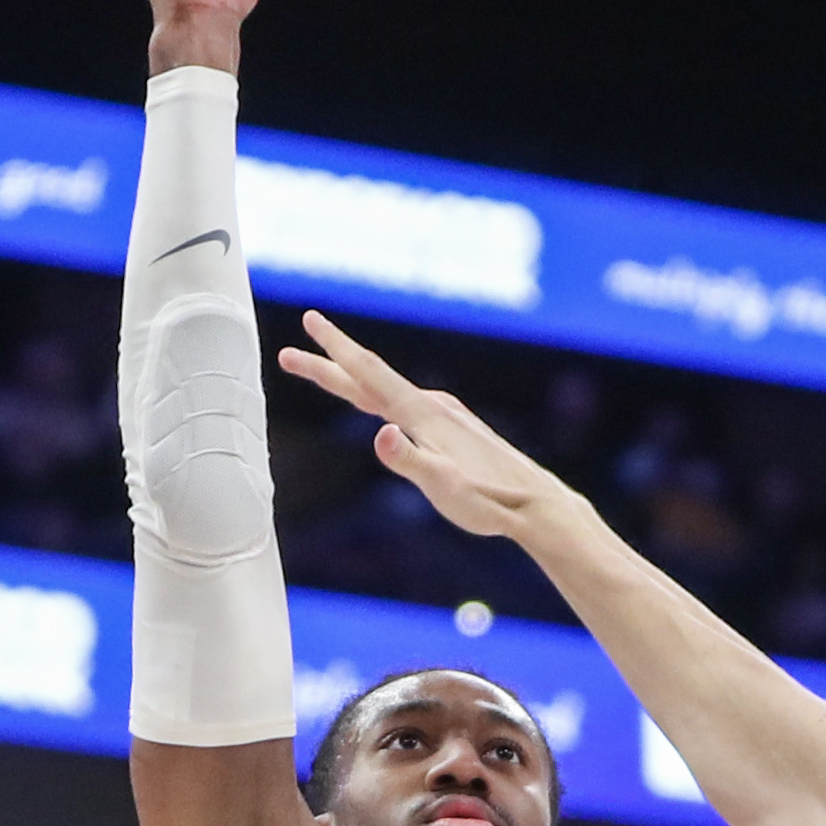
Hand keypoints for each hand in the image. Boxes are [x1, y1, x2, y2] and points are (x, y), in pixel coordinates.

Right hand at [280, 311, 586, 544]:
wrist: (536, 504)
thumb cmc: (489, 502)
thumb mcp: (443, 489)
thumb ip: (409, 462)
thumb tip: (380, 434)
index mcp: (422, 415)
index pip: (370, 374)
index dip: (336, 348)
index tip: (309, 321)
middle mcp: (433, 406)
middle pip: (370, 379)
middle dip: (328, 365)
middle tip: (289, 353)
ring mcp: (446, 415)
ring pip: (387, 391)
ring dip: (352, 380)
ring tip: (327, 373)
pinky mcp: (455, 428)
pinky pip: (405, 404)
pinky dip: (380, 396)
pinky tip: (382, 406)